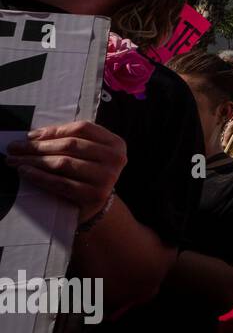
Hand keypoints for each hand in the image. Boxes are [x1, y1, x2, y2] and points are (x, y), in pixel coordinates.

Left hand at [6, 120, 125, 221]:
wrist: (97, 204)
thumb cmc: (88, 173)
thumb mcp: (88, 152)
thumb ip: (71, 140)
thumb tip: (34, 136)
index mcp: (116, 143)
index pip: (82, 129)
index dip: (54, 130)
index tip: (31, 136)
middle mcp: (115, 158)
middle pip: (70, 145)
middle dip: (38, 146)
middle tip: (15, 148)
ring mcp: (107, 177)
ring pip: (64, 163)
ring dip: (35, 161)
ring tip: (16, 160)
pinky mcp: (94, 195)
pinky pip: (61, 183)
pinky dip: (40, 177)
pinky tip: (26, 173)